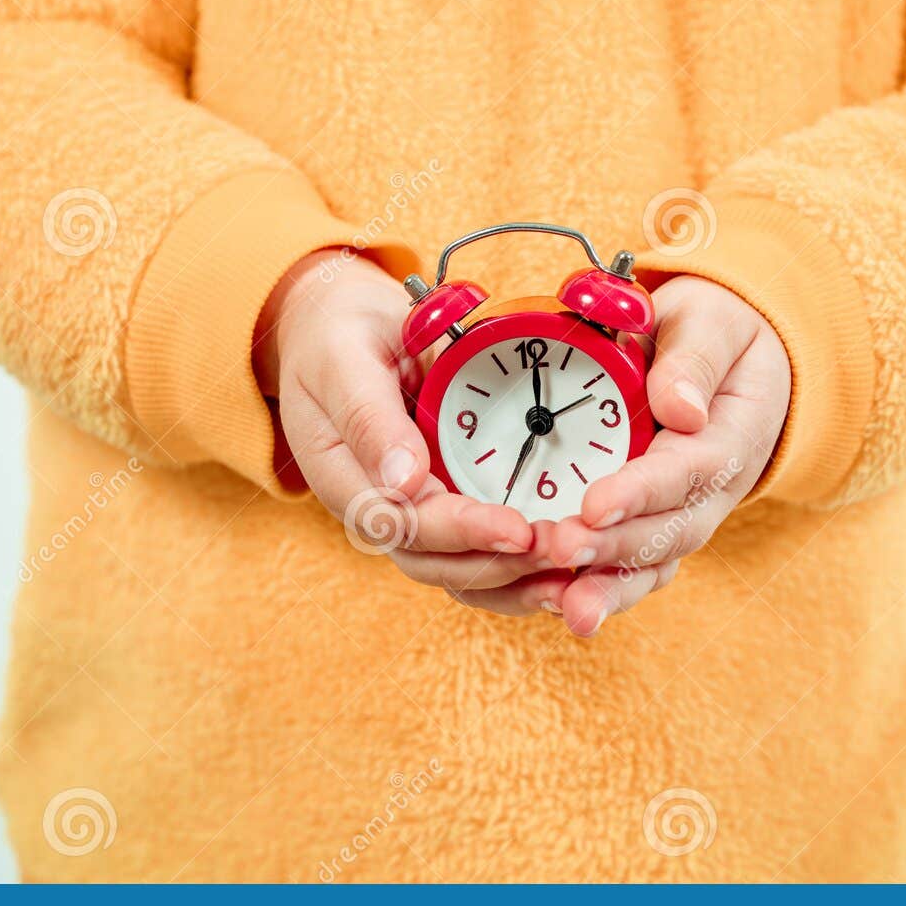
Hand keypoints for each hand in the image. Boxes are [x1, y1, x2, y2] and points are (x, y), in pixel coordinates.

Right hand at [257, 250, 560, 601]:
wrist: (335, 326)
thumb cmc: (338, 336)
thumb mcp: (344, 359)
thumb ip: (369, 417)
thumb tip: (404, 481)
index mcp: (342, 475)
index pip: (404, 522)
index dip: (463, 532)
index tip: (517, 529)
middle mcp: (375, 506)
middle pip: (434, 560)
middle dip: (498, 564)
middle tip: (561, 551)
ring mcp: (407, 510)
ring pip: (456, 569)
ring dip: (513, 578)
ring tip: (570, 573)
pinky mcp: (439, 504)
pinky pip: (473, 552)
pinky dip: (516, 569)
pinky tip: (560, 573)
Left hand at [545, 276, 791, 635]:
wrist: (735, 365)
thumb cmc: (717, 336)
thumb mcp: (714, 323)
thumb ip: (694, 358)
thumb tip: (680, 408)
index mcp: (729, 437)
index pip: (686, 470)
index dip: (641, 491)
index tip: (595, 504)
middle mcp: (711, 490)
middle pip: (667, 532)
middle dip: (613, 548)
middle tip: (559, 551)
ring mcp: (682, 515)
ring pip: (650, 565)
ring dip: (609, 587)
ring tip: (568, 608)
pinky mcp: (652, 527)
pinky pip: (629, 569)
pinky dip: (598, 590)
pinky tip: (557, 606)